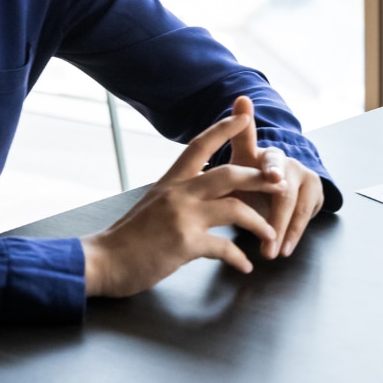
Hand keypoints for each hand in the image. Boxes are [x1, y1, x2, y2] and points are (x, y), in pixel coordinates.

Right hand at [79, 105, 285, 297]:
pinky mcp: (184, 244)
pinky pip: (223, 247)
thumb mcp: (153, 204)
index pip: (199, 145)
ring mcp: (182, 217)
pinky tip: (245, 265)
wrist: (102, 261)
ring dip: (258, 222)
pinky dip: (238, 257)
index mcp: (171, 181)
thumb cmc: (127, 237)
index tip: (244, 116)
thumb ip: (178, 195)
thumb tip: (201, 195)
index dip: (223, 129)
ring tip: (269, 234)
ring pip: (234, 209)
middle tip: (280, 183)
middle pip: (228, 174)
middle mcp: (178, 193)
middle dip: (259, 177)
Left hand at [226, 96, 325, 258]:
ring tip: (274, 252)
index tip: (273, 178)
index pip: (273, 160)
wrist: (274, 182)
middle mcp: (293, 165)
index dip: (273, 169)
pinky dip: (295, 234)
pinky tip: (285, 248)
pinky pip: (307, 216)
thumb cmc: (251, 172)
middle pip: (286, 193)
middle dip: (277, 218)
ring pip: (299, 209)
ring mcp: (308, 180)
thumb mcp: (240, 157)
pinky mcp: (318, 195)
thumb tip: (243, 97)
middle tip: (267, 239)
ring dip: (287, 232)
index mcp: (271, 155)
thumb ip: (240, 133)